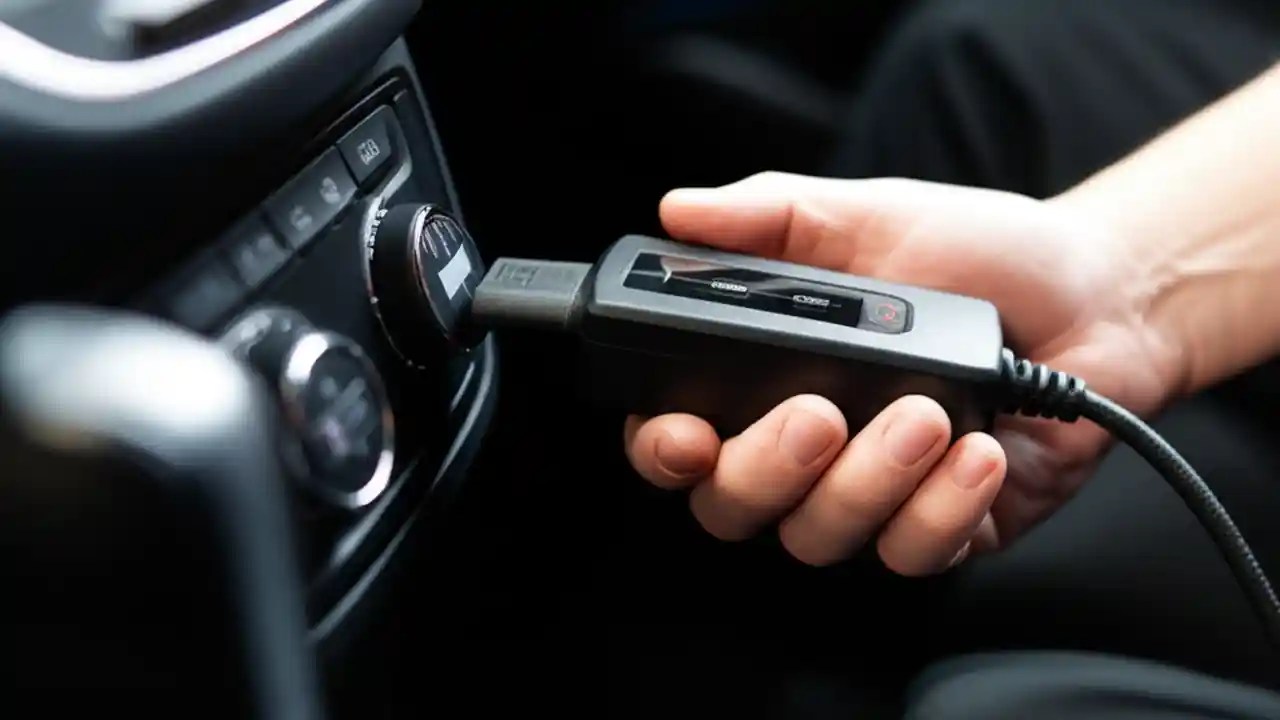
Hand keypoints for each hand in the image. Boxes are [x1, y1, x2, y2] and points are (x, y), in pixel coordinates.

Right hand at [624, 172, 1186, 574]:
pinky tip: (978, 452)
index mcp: (765, 379)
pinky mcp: (944, 529)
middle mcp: (807, 451)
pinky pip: (912, 553)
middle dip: (767, 468)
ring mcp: (872, 496)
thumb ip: (766, 218)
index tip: (685, 435)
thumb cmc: (973, 251)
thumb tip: (679, 210)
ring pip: (819, 536)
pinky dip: (942, 508)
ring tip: (927, 413)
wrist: (1095, 293)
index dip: (664, 451)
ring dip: (868, 479)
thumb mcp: (864, 216)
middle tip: (819, 413)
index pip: (680, 440)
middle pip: (733, 507)